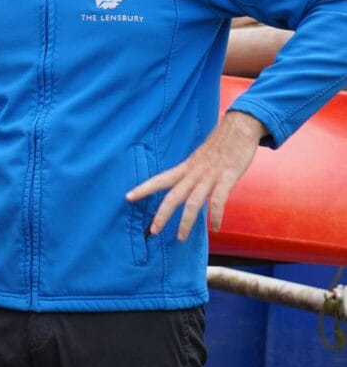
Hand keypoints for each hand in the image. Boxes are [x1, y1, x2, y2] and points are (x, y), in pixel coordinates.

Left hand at [125, 109, 266, 240]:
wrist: (239, 128)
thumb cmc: (221, 146)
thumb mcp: (200, 159)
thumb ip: (193, 173)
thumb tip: (186, 187)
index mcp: (186, 168)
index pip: (160, 179)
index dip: (143, 188)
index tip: (128, 197)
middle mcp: (194, 173)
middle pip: (173, 196)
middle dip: (162, 214)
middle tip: (153, 231)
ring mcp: (210, 176)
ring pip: (193, 202)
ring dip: (186, 222)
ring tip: (181, 237)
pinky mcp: (227, 178)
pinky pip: (219, 200)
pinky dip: (215, 215)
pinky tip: (214, 228)